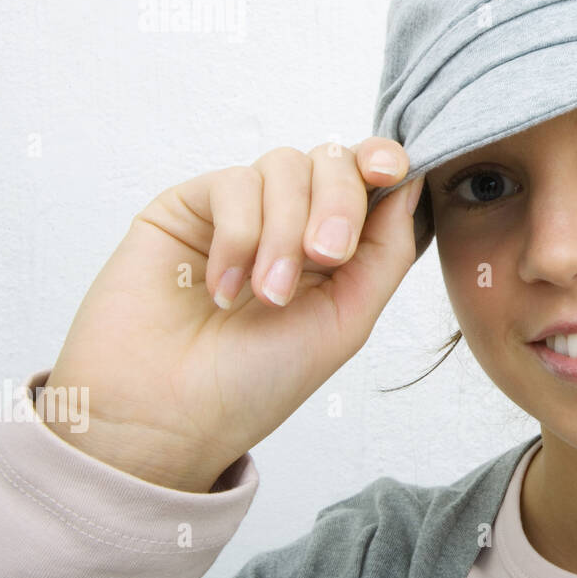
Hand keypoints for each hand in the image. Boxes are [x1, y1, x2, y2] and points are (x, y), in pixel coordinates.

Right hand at [42, 139, 425, 492]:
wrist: (167, 417)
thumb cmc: (255, 383)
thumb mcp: (347, 322)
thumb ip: (386, 253)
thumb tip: (410, 184)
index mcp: (335, 246)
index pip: (368, 177)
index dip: (384, 160)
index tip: (391, 172)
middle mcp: (289, 220)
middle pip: (333, 161)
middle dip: (340, 202)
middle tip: (327, 256)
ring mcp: (238, 210)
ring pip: (285, 166)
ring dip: (286, 231)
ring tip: (269, 295)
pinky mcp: (187, 208)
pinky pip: (233, 183)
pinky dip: (240, 235)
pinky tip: (224, 289)